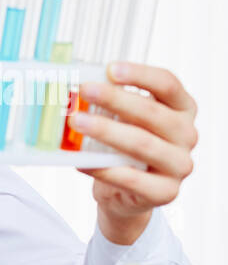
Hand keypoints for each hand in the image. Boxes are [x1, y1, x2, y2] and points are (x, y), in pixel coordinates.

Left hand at [69, 61, 197, 244]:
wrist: (125, 195)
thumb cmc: (123, 150)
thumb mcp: (122, 122)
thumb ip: (111, 105)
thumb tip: (76, 88)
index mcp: (182, 109)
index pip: (167, 84)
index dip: (140, 75)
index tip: (110, 69)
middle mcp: (187, 134)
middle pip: (152, 112)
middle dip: (115, 100)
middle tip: (84, 91)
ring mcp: (179, 165)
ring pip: (142, 144)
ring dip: (106, 131)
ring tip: (76, 122)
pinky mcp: (166, 192)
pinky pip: (132, 179)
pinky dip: (104, 169)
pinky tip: (82, 162)